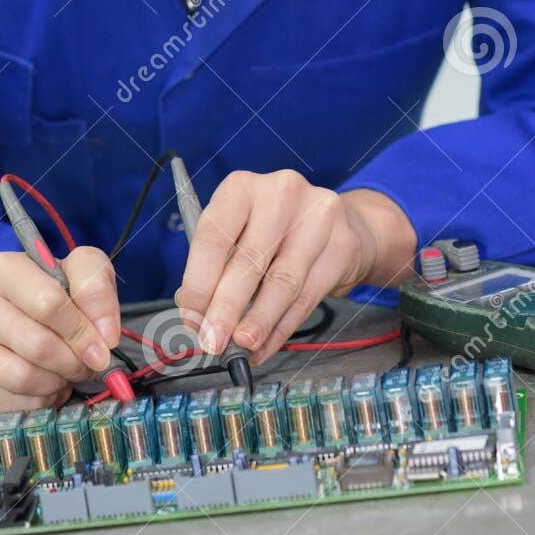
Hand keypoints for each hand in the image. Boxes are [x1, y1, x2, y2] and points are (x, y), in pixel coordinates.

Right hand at [0, 245, 121, 413]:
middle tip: (84, 366)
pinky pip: (8, 405)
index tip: (100, 348)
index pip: (48, 303)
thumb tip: (104, 336)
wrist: (18, 317)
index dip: (82, 332)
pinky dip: (36, 402)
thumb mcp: (82, 272)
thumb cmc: (52, 292)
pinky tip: (41, 388)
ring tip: (62, 374)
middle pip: (36, 344)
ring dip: (55, 383)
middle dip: (71, 362)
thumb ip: (97, 289)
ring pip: (21, 377)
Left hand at [175, 169, 416, 364]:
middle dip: (226, 309)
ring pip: (282, 282)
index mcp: (241, 186)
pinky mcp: (343, 245)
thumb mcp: (240, 233)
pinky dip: (282, 329)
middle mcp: (280, 193)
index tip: (191, 318)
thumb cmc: (275, 230)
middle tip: (212, 342)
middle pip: (249, 260)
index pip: (214, 236)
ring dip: (257, 323)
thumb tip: (195, 315)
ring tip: (241, 348)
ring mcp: (317, 216)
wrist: (342, 223)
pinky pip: (307, 297)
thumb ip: (217, 267)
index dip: (199, 282)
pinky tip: (265, 346)